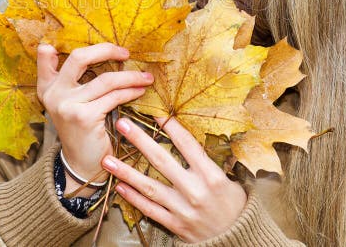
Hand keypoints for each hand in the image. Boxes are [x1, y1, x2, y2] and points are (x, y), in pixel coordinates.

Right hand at [36, 43, 153, 193]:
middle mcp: (53, 93)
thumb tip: (100, 53)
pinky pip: (114, 97)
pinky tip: (140, 91)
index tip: (72, 42)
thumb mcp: (71, 103)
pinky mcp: (83, 116)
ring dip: (130, 76)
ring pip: (105, 79)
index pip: (44, 57)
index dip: (53, 46)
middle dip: (106, 50)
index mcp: (47, 86)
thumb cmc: (82, 129)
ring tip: (146, 77)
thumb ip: (75, 81)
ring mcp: (67, 104)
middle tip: (125, 52)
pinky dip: (130, 92)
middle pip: (79, 57)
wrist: (81, 164)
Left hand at [101, 116, 246, 242]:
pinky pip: (150, 210)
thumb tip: (187, 138)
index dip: (170, 126)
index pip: (187, 144)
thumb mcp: (229, 180)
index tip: (154, 111)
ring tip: (107, 159)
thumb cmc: (234, 205)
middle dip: (140, 140)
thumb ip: (208, 162)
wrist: (239, 240)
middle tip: (122, 124)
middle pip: (162, 161)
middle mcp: (195, 190)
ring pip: (149, 187)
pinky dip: (133, 198)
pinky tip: (119, 186)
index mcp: (211, 175)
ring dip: (126, 172)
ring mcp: (183, 209)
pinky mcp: (176, 225)